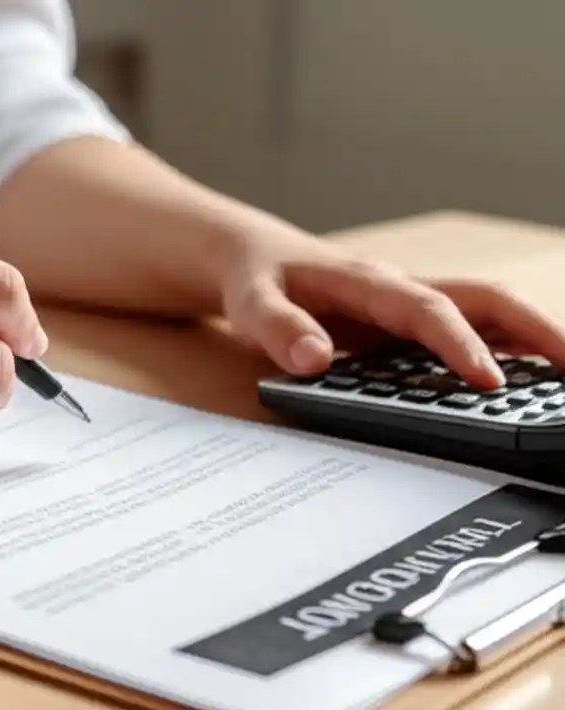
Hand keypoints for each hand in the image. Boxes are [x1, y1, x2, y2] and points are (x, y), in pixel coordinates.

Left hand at [219, 227, 564, 387]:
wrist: (250, 256)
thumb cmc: (255, 277)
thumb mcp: (249, 301)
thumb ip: (277, 328)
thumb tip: (313, 359)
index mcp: (366, 282)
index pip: (425, 310)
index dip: (459, 344)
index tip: (489, 380)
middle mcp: (399, 288)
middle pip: (483, 298)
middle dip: (534, 328)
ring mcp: (408, 303)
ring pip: (485, 311)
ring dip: (530, 338)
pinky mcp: (407, 321)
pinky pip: (467, 328)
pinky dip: (505, 347)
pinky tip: (527, 379)